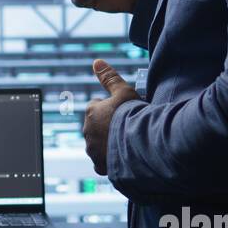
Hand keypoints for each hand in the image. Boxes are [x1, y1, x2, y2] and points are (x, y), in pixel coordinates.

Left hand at [82, 58, 139, 175]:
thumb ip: (110, 77)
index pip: (97, 106)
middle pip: (97, 127)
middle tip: (127, 128)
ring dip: (109, 144)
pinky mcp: (100, 166)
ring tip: (127, 144)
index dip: (112, 109)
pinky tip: (124, 158)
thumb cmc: (133, 115)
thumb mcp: (124, 91)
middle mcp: (87, 131)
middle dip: (108, 127)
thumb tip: (96, 61)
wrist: (141, 144)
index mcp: (91, 111)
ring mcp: (92, 150)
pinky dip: (112, 161)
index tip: (124, 113)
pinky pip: (103, 163)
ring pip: (99, 145)